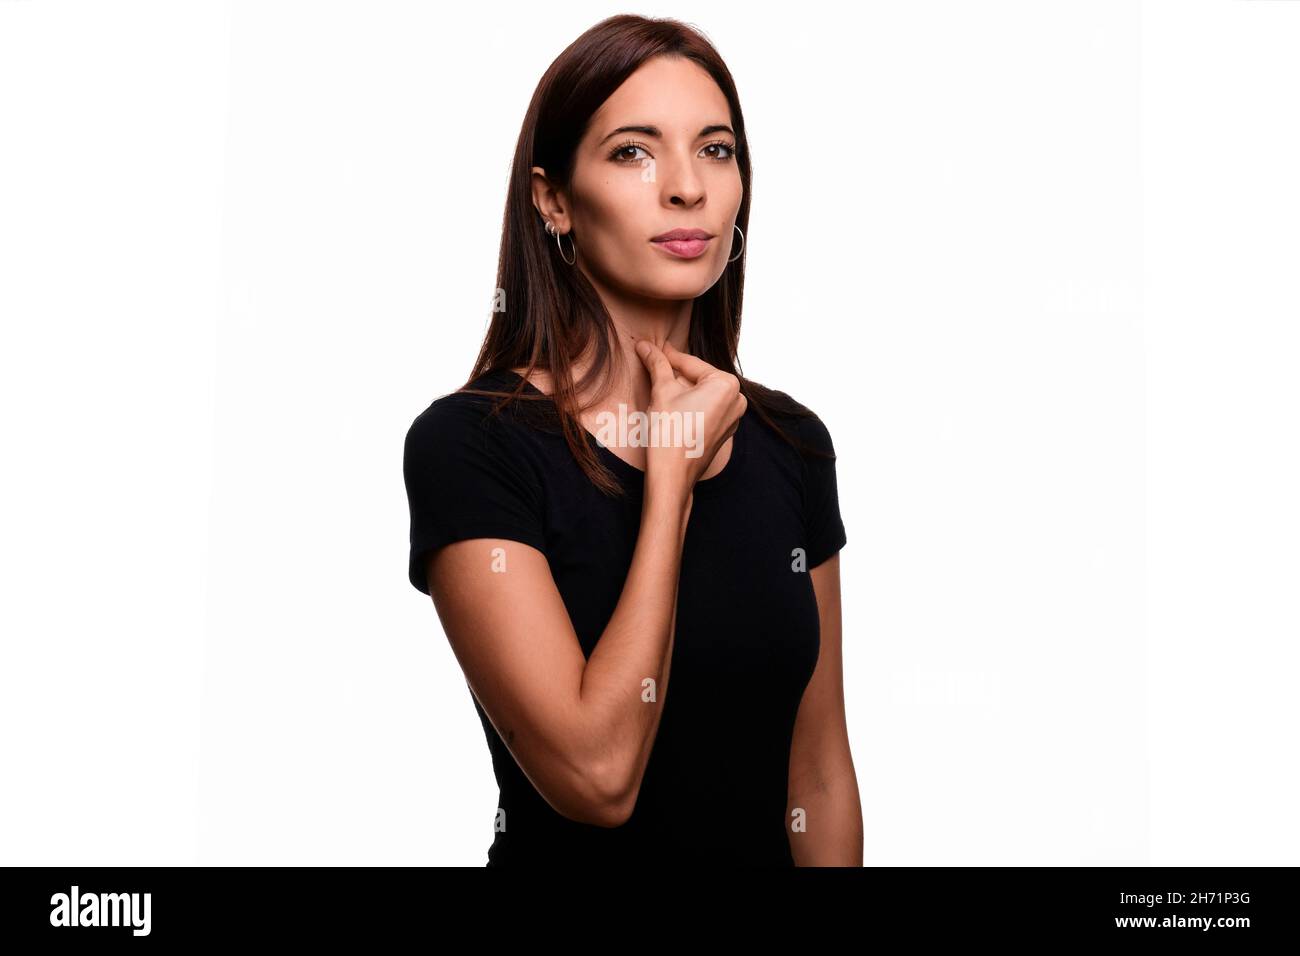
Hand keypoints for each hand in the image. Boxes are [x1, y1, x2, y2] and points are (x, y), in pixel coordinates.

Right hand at [633, 339, 746, 488]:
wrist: (672, 474)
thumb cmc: (669, 433)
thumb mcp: (662, 391)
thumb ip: (657, 364)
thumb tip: (645, 345)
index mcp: (727, 384)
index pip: (690, 363)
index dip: (667, 356)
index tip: (652, 347)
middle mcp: (737, 399)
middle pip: (698, 378)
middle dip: (675, 373)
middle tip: (653, 364)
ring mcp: (733, 418)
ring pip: (702, 394)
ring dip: (681, 389)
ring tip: (658, 385)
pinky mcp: (724, 432)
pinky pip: (706, 409)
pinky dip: (690, 404)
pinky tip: (671, 406)